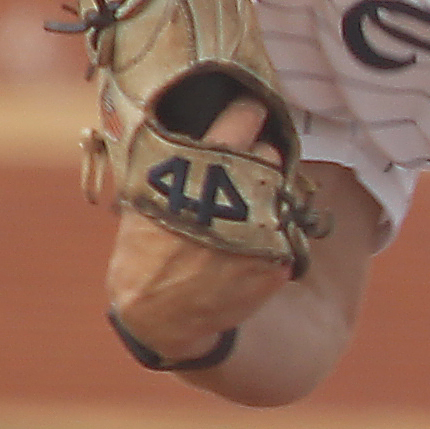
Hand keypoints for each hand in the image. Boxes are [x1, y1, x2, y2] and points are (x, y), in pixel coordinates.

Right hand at [104, 94, 293, 365]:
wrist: (157, 316)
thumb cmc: (144, 250)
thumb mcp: (144, 195)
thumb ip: (174, 160)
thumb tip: (199, 121)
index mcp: (199, 169)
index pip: (244, 118)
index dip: (248, 112)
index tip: (250, 112)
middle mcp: (235, 194)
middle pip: (268, 156)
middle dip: (257, 162)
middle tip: (238, 177)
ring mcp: (261, 229)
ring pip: (282, 194)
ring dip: (265, 199)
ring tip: (237, 217)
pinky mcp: (277, 261)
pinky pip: (285, 234)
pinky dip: (270, 237)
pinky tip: (242, 249)